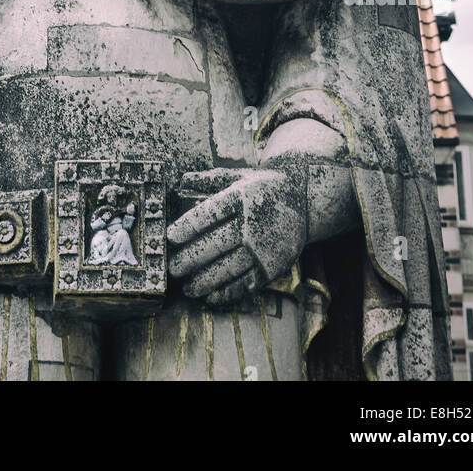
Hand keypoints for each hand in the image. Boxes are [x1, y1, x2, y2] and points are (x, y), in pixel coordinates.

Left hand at [167, 167, 305, 307]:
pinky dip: (228, 292)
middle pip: (216, 243)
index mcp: (241, 197)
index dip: (188, 226)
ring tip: (188, 288)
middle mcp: (253, 222)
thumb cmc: (262, 186)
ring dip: (206, 280)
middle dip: (191, 258)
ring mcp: (264, 246)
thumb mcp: (238, 175)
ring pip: (230, 267)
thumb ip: (209, 179)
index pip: (209, 213)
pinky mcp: (273, 265)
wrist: (302, 198)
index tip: (170, 237)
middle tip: (173, 268)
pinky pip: (247, 283)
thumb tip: (180, 181)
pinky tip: (211, 297)